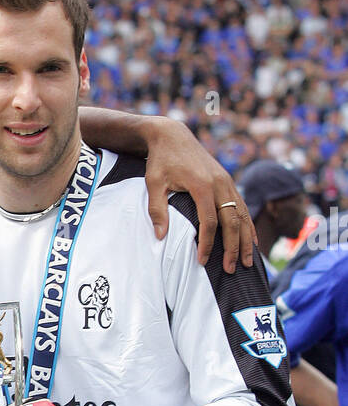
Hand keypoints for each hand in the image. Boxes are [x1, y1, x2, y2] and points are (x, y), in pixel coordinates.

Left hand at [141, 118, 254, 273]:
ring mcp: (227, 182)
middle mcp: (220, 184)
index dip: (208, 244)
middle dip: (234, 248)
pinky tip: (253, 241)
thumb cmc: (161, 160)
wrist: (172, 135)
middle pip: (232, 221)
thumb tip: (160, 237)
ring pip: (243, 215)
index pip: (209, 222)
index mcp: (202, 185)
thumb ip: (157, 210)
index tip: (202, 262)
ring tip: (249, 262)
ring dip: (247, 240)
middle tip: (232, 270)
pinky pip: (243, 207)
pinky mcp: (228, 182)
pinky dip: (249, 225)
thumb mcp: (153, 184)